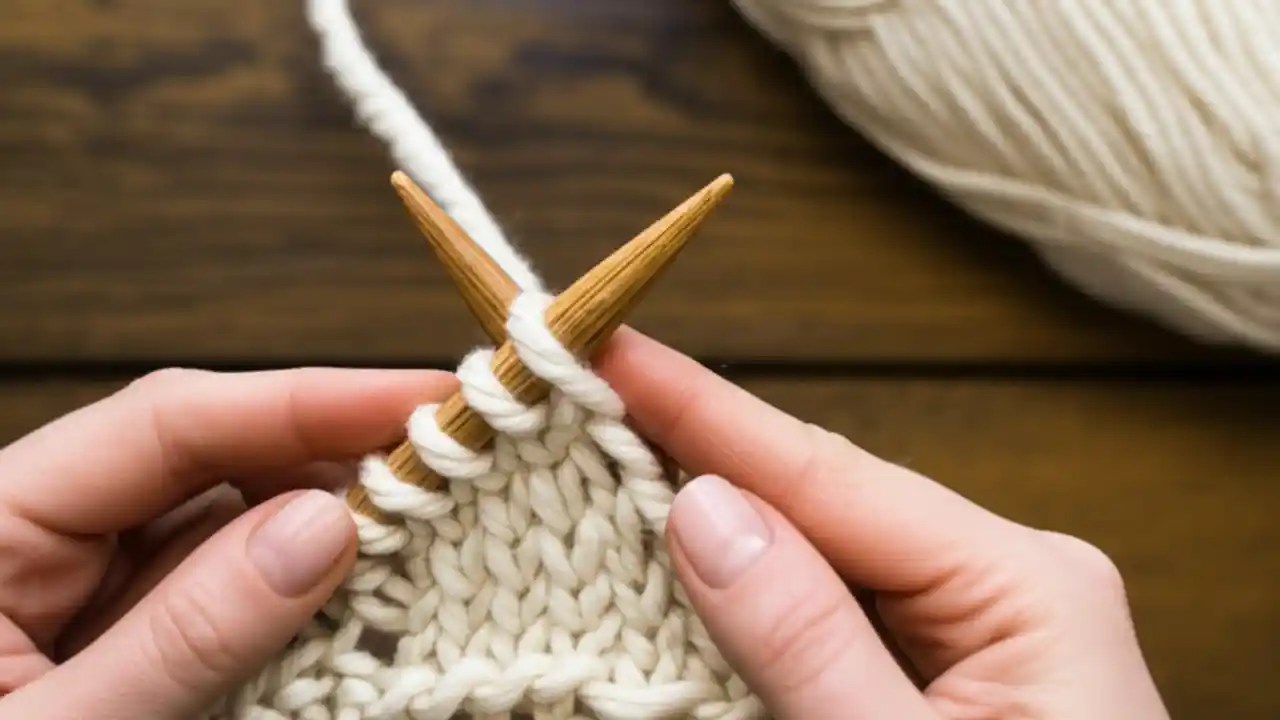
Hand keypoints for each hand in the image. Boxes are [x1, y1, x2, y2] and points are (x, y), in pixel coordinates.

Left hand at [0, 367, 451, 718]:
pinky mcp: (120, 647)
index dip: (305, 399)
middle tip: (448, 466)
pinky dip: (292, 600)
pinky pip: (219, 597)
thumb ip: (184, 636)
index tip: (421, 397)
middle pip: (207, 459)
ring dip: (323, 529)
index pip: (167, 423)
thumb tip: (325, 528)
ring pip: (225, 526)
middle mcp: (37, 541)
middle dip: (328, 457)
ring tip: (423, 533)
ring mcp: (81, 595)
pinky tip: (359, 601)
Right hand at [598, 330, 1169, 719]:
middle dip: (694, 459)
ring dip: (708, 531)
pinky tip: (677, 577)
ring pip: (809, 556)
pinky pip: (822, 614)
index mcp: (1022, 584)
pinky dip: (743, 602)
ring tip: (602, 477)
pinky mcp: (932, 676)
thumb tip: (703, 507)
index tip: (606, 348)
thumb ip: (807, 639)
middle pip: (814, 499)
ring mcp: (968, 630)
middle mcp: (1000, 584)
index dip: (702, 407)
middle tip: (579, 407)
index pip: (826, 471)